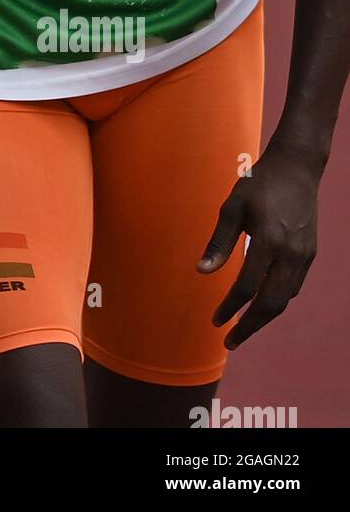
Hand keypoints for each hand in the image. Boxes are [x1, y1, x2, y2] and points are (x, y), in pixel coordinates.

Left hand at [199, 146, 318, 349]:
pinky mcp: (310, 254)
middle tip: (230, 342)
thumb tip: (202, 272)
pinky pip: (293, 287)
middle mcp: (289, 253)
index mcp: (266, 240)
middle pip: (270, 303)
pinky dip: (277, 300)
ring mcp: (303, 256)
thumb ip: (219, 242)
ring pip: (284, 299)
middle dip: (250, 327)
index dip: (230, 308)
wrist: (297, 169)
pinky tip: (262, 304)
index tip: (215, 321)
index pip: (247, 287)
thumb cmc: (258, 185)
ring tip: (244, 327)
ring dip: (264, 317)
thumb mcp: (232, 208)